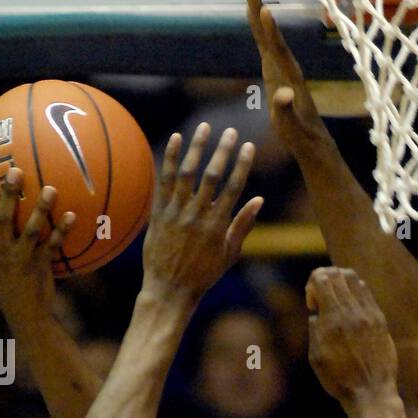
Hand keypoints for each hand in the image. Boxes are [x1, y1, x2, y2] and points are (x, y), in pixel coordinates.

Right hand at [0, 167, 75, 312]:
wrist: (24, 314)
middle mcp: (0, 251)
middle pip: (3, 219)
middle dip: (8, 195)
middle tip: (16, 171)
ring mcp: (21, 260)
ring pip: (30, 231)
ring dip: (41, 210)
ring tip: (51, 189)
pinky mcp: (40, 267)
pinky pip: (52, 246)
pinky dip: (62, 231)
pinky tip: (73, 215)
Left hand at [141, 124, 262, 305]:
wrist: (170, 290)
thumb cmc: (203, 274)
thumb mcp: (228, 254)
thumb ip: (242, 225)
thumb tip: (259, 200)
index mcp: (218, 225)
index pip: (234, 188)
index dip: (242, 165)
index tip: (248, 146)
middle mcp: (197, 216)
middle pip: (212, 176)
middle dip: (222, 150)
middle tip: (230, 130)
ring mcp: (176, 213)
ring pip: (187, 173)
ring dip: (196, 148)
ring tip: (204, 128)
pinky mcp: (158, 213)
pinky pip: (164, 181)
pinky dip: (169, 159)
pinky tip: (176, 139)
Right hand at [246, 0, 326, 150]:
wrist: (312, 142)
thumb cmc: (301, 138)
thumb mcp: (291, 128)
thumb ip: (286, 111)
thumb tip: (284, 93)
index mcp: (290, 78)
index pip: (277, 50)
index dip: (270, 31)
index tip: (264, 9)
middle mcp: (287, 69)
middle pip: (271, 35)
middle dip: (259, 10)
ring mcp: (282, 71)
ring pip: (268, 37)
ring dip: (258, 15)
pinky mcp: (277, 75)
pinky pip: (266, 46)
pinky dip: (260, 31)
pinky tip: (256, 20)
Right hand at [305, 267, 397, 406]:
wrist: (371, 393)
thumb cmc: (339, 379)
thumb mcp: (316, 356)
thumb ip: (314, 329)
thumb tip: (317, 312)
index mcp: (332, 320)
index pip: (321, 278)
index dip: (312, 285)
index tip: (313, 304)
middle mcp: (352, 312)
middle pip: (337, 273)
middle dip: (325, 280)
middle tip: (323, 300)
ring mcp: (368, 314)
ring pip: (354, 279)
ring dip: (341, 284)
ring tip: (337, 302)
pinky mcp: (380, 320)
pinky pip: (367, 293)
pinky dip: (355, 293)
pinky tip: (351, 310)